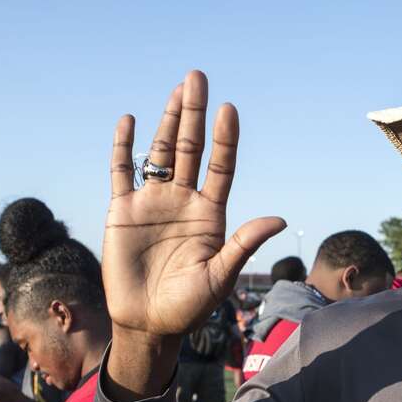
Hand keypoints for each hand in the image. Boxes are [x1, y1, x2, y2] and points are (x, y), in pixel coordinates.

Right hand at [104, 70, 285, 338]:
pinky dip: (124, 146)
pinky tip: (130, 120)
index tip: (228, 110)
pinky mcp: (122, 211)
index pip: (220, 166)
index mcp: (210, 214)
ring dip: (168, 121)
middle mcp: (183, 201)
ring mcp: (153, 203)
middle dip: (194, 114)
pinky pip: (122, 171)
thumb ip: (243, 244)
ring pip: (161, 152)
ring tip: (177, 89)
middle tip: (198, 78)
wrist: (148, 324)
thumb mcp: (220, 276)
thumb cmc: (189, 306)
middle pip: (191, 149)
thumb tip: (279, 219)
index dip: (224, 139)